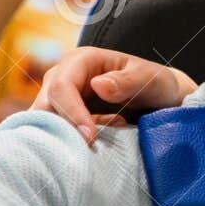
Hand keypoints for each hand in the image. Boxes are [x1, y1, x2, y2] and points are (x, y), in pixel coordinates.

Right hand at [32, 48, 198, 144]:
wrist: (160, 101)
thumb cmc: (156, 84)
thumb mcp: (150, 79)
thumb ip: (128, 81)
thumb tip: (98, 85)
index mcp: (81, 60)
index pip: (61, 86)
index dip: (72, 113)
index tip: (91, 137)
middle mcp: (62, 77)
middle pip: (44, 106)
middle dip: (64, 129)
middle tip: (94, 145)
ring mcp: (58, 99)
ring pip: (44, 124)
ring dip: (67, 138)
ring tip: (104, 139)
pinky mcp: (61, 119)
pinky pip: (54, 135)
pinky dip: (70, 144)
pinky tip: (98, 144)